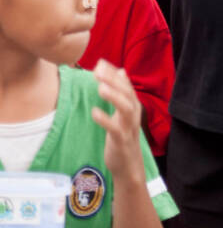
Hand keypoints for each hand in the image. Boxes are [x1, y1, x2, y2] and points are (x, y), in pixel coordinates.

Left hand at [91, 59, 144, 182]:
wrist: (128, 165)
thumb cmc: (123, 135)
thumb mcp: (122, 112)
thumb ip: (121, 92)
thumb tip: (121, 70)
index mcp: (132, 105)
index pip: (125, 85)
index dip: (113, 73)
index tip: (99, 63)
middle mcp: (133, 114)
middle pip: (127, 93)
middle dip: (113, 80)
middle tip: (97, 70)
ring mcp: (129, 127)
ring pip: (126, 108)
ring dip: (114, 97)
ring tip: (100, 87)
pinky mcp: (122, 141)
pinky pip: (116, 129)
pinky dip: (106, 120)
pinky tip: (94, 112)